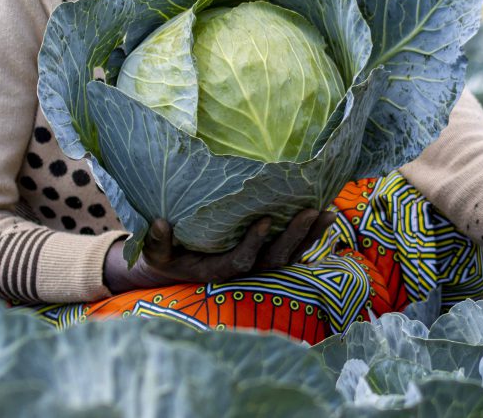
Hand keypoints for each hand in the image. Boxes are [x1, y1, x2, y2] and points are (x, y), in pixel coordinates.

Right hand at [103, 209, 337, 291]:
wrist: (176, 265)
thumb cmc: (165, 254)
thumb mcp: (155, 252)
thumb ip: (156, 241)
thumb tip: (159, 223)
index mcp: (215, 270)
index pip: (240, 262)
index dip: (253, 244)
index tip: (266, 220)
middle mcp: (241, 270)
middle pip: (274, 260)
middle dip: (294, 237)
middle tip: (310, 212)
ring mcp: (256, 263)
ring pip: (289, 256)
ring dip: (310, 236)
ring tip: (328, 213)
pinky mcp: (265, 255)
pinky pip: (293, 250)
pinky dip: (310, 236)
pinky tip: (326, 216)